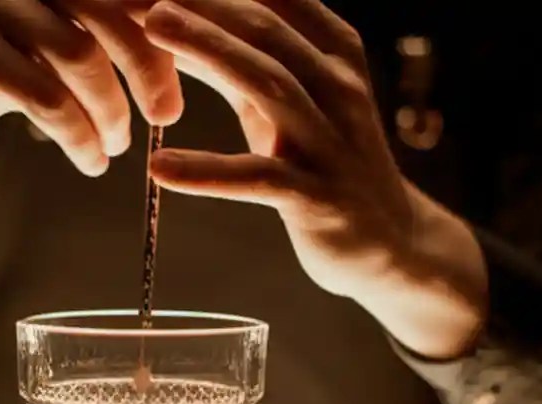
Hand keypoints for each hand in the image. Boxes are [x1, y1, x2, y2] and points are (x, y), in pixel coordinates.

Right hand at [0, 0, 184, 183]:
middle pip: (109, 13)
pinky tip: (90, 158)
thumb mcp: (63, 39)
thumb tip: (192, 50)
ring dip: (109, 111)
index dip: (163, 30)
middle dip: (147, 68)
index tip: (187, 72)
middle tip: (166, 114)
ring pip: (78, 59)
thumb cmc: (10, 66)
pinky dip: (77, 136)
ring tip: (115, 146)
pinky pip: (44, 98)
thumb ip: (113, 32)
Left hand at [143, 0, 488, 357]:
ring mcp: (329, 142)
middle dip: (208, 2)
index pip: (280, 0)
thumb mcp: (289, 104)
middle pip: (267, 32)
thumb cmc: (324, 159)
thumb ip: (241, 65)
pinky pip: (256, 177)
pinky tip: (160, 168)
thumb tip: (173, 23)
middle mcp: (340, 89)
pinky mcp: (315, 197)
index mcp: (337, 56)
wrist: (390, 242)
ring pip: (268, 84)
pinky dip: (207, 171)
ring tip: (151, 31)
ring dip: (208, 49)